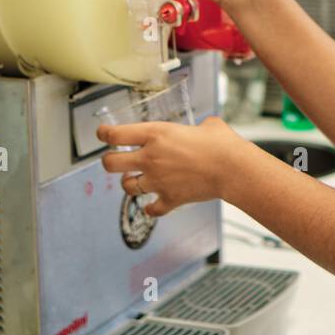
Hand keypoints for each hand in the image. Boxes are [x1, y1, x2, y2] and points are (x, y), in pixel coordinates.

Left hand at [97, 115, 246, 215]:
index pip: (115, 134)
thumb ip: (199, 127)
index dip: (104, 134)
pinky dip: (150, 208)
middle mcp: (150, 157)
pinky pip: (151, 209)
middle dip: (109, 161)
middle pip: (110, 163)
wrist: (232, 168)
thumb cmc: (222, 143)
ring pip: (127, 187)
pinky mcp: (170, 198)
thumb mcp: (207, 125)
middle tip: (114, 159)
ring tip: (134, 180)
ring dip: (128, 184)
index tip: (102, 134)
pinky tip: (152, 205)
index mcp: (155, 134)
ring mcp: (158, 180)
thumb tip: (206, 128)